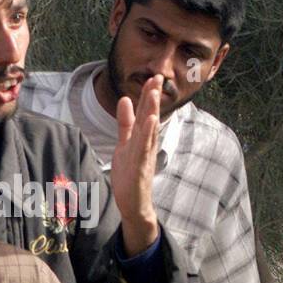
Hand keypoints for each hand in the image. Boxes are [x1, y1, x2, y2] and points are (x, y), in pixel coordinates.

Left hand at [109, 75, 161, 256]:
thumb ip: (125, 123)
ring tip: (154, 93)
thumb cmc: (130, 176)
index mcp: (142, 139)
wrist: (134, 205)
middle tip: (157, 77)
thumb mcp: (124, 144)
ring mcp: (144, 157)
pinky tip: (150, 121)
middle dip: (152, 98)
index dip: (148, 96)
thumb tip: (125, 99)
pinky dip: (147, 135)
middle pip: (150, 118)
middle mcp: (146, 146)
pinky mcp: (140, 168)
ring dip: (151, 112)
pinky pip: (144, 149)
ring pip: (148, 132)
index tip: (152, 78)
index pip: (145, 114)